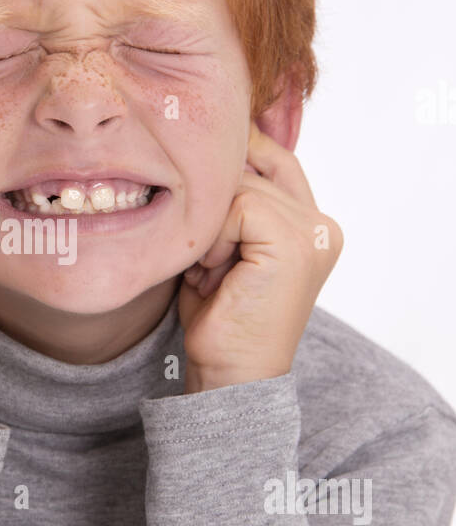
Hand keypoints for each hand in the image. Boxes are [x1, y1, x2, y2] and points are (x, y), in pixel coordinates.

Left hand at [179, 125, 342, 392]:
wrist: (229, 375)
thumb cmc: (220, 318)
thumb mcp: (225, 247)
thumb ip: (232, 203)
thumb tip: (208, 150)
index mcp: (314, 225)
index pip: (277, 158)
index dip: (238, 156)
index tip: (202, 172)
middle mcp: (323, 225)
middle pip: (251, 170)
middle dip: (215, 211)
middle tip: (209, 265)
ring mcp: (314, 233)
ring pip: (240, 187)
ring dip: (211, 230)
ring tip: (215, 273)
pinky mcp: (296, 244)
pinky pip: (238, 207)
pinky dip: (215, 240)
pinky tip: (217, 274)